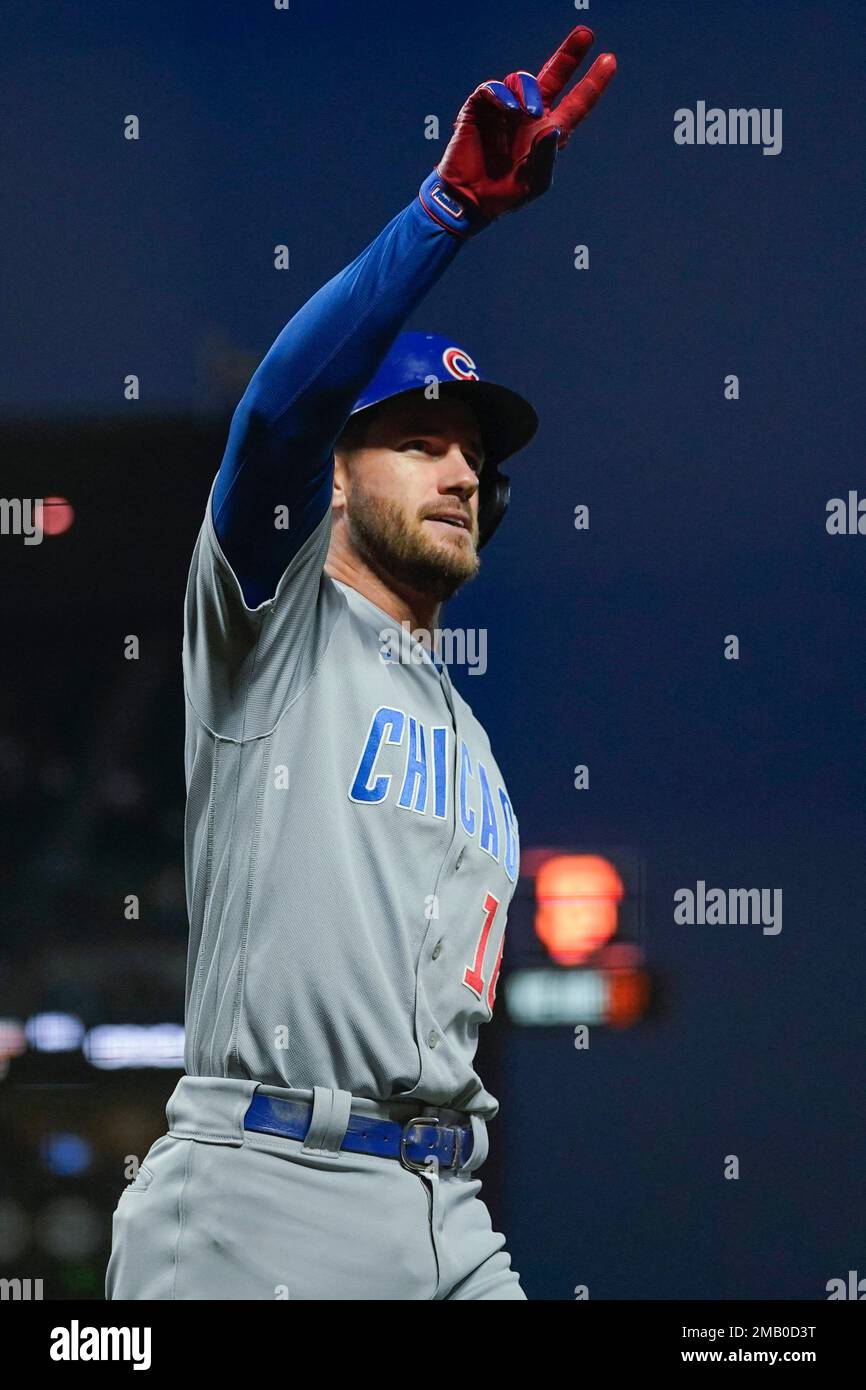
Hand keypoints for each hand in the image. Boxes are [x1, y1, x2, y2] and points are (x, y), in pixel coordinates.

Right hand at [419, 26, 615, 234]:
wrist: (470, 200)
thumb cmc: (507, 195)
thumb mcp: (535, 183)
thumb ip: (547, 158)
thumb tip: (552, 129)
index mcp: (549, 131)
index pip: (577, 101)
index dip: (593, 82)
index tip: (609, 60)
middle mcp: (530, 114)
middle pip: (554, 75)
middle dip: (570, 54)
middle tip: (585, 34)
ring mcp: (505, 109)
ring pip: (522, 81)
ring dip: (528, 91)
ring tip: (529, 112)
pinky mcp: (480, 108)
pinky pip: (492, 89)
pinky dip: (501, 94)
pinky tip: (508, 107)